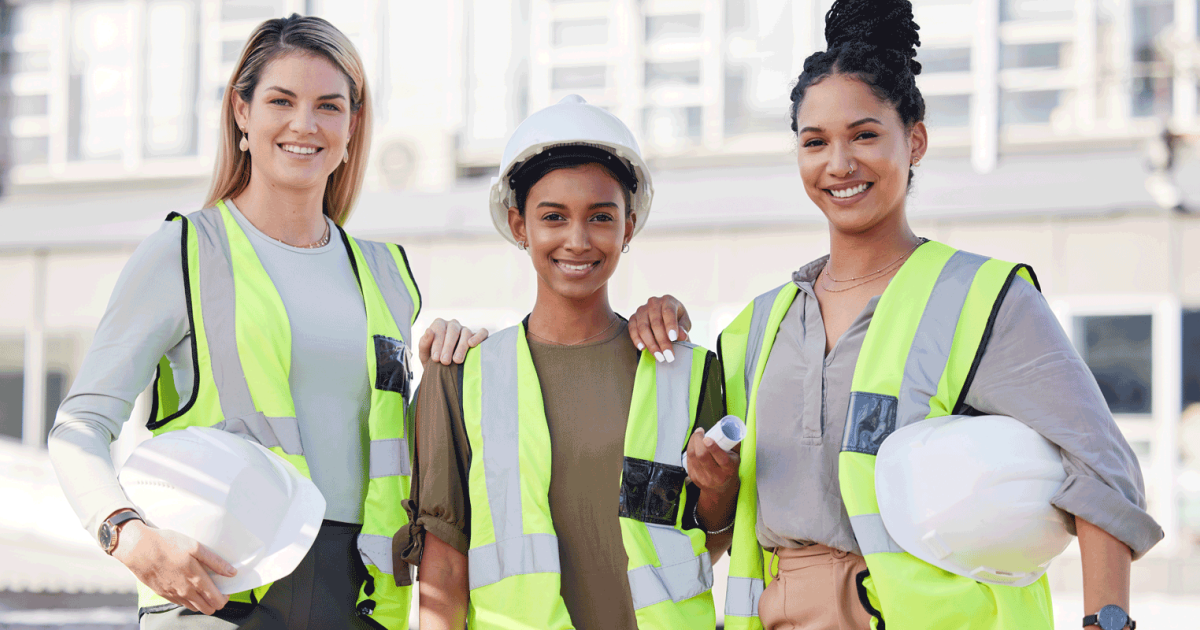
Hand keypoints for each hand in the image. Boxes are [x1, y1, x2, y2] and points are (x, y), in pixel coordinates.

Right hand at [112, 520, 235, 614]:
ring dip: (202, 602)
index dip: (225, 598)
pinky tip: (189, 588)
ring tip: (204, 590)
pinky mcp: (162, 594)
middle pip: (207, 608)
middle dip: (215, 602)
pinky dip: (189, 600)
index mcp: (196, 580)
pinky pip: (180, 603)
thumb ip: (215, 562)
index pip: (216, 600)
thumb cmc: (168, 544)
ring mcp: (173, 595)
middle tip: (217, 591)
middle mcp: (186, 592)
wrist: (138, 548)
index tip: (227, 590)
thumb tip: (232, 572)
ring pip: (194, 608)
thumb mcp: (195, 547)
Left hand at [419, 319, 488, 365]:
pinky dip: (478, 337)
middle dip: (448, 347)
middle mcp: (453, 325)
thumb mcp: (424, 354)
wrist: (445, 371)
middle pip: (452, 331)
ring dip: (461, 347)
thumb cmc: (434, 360)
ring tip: (457, 360)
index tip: (435, 358)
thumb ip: (424, 343)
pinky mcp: (478, 335)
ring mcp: (466, 329)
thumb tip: (429, 331)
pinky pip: (482, 332)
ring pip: (466, 333)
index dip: (437, 344)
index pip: (439, 329)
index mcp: (439, 325)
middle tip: (445, 362)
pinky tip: (472, 345)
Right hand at [628, 295, 690, 361]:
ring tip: (659, 356)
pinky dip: (637, 339)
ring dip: (651, 344)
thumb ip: (683, 328)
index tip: (674, 339)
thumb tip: (681, 336)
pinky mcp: (633, 317)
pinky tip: (643, 349)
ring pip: (643, 327)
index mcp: (668, 300)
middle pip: (656, 322)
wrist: (664, 319)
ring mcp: (641, 309)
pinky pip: (632, 329)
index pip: (668, 312)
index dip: (671, 325)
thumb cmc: (676, 320)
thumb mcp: (684, 323)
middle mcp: (653, 302)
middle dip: (662, 341)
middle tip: (668, 355)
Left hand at [685, 427, 739, 495]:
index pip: (721, 458)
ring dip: (692, 442)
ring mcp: (703, 477)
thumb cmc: (729, 470)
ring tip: (697, 435)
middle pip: (702, 456)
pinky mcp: (694, 477)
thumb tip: (731, 426)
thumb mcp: (736, 457)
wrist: (721, 489)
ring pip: (693, 456)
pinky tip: (693, 444)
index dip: (712, 447)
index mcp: (729, 469)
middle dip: (698, 440)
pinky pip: (688, 459)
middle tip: (700, 432)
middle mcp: (716, 475)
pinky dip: (689, 449)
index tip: (707, 438)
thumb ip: (734, 443)